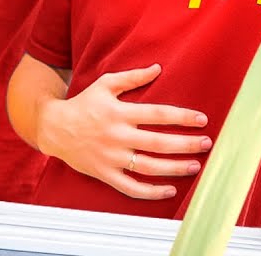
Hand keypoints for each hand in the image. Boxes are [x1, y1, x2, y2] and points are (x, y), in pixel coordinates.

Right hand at [36, 64, 211, 199]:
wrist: (53, 128)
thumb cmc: (83, 104)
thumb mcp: (105, 84)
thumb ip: (132, 77)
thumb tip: (158, 68)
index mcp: (119, 113)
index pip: (158, 114)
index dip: (182, 117)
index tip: (202, 120)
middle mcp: (117, 136)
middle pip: (158, 143)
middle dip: (186, 144)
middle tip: (206, 144)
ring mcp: (110, 158)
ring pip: (148, 167)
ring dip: (174, 168)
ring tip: (195, 166)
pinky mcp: (104, 174)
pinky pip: (130, 187)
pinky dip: (150, 192)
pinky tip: (169, 189)